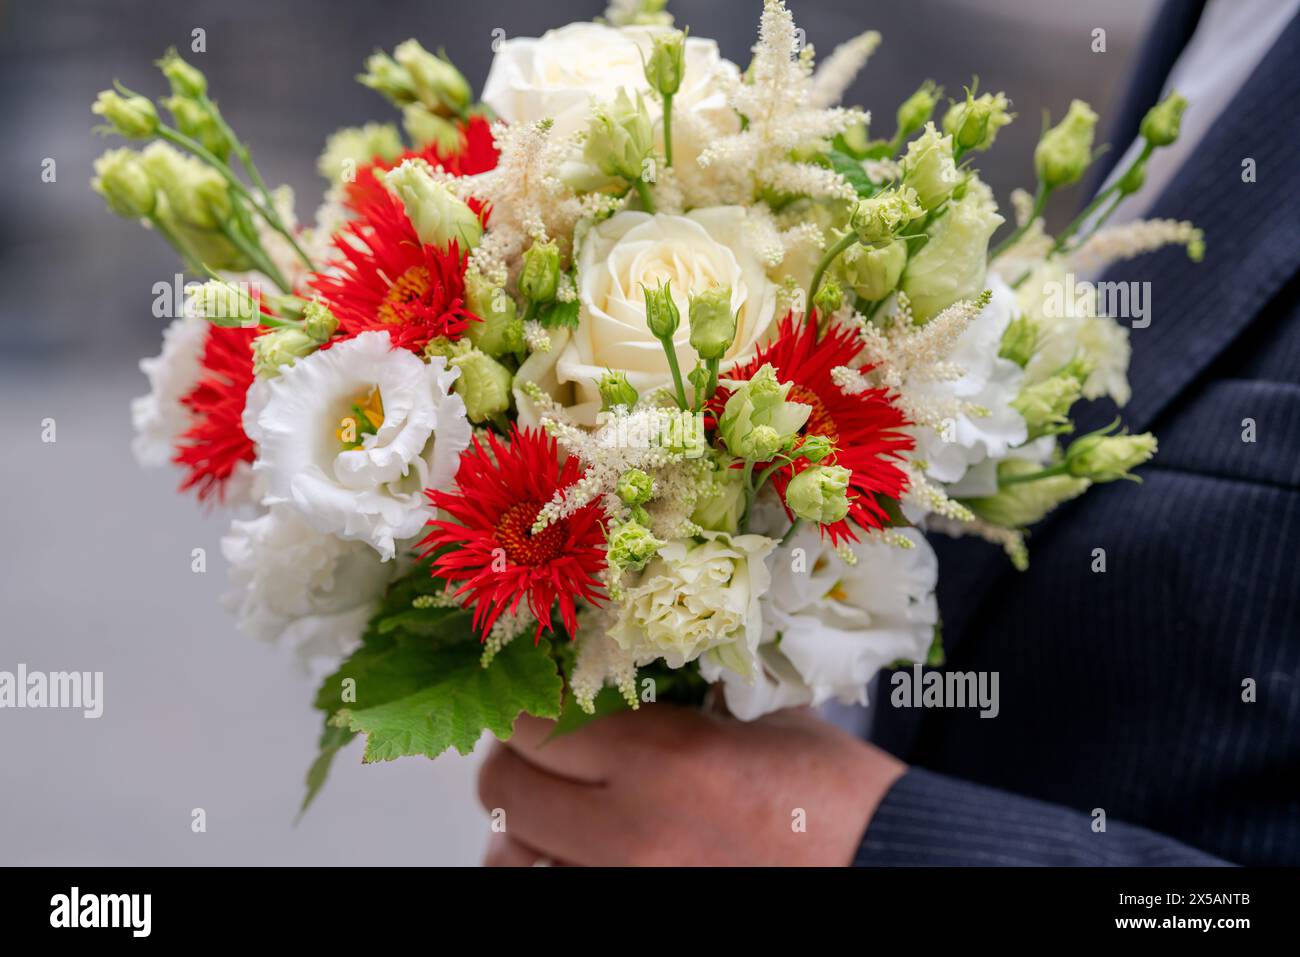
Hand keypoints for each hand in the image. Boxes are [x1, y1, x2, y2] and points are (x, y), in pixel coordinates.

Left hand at [477, 703, 905, 865]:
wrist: (883, 866)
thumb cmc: (833, 798)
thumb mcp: (756, 718)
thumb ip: (678, 701)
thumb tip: (615, 683)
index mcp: (665, 757)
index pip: (533, 722)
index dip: (533, 707)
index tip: (546, 702)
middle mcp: (631, 830)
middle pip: (506, 787)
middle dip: (521, 761)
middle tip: (550, 753)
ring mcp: (626, 888)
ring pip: (511, 858)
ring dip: (527, 826)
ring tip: (560, 813)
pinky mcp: (634, 917)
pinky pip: (554, 889)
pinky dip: (556, 867)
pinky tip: (584, 854)